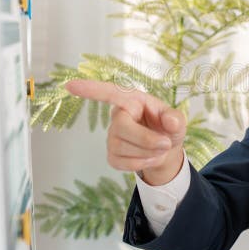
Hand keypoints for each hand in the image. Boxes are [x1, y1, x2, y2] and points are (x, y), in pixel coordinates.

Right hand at [64, 79, 186, 184]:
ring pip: (122, 147)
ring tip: (160, 149)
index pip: (110, 93)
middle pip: (122, 127)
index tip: (70, 85)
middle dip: (145, 139)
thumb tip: (170, 121)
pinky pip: (121, 163)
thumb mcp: (178, 120)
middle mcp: (119, 116)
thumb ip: (176, 119)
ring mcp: (112, 136)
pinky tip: (149, 158)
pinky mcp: (112, 155)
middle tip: (166, 144)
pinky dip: (140, 164)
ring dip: (147, 153)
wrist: (167, 150)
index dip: (91, 89)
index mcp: (133, 100)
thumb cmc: (168, 128)